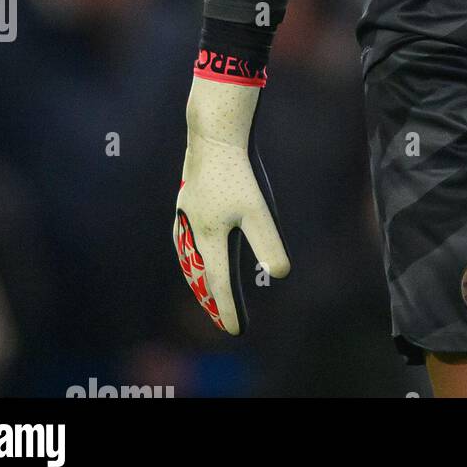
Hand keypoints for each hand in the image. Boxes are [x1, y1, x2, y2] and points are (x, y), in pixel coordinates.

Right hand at [173, 74, 289, 334]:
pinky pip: (185, 236)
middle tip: (221, 320)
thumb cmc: (239, 173)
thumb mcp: (259, 210)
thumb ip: (268, 243)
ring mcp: (188, 214)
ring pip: (189, 257)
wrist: (214, 135)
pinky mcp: (189, 197)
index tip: (236, 331)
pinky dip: (189, 253)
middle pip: (201, 276)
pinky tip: (194, 246)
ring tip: (204, 292)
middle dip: (212, 300)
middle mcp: (195, 231)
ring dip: (197, 279)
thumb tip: (282, 272)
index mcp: (211, 239)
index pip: (220, 284)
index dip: (228, 309)